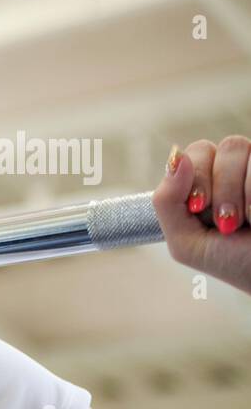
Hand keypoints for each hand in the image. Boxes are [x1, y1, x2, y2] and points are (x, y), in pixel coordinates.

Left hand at [152, 136, 250, 296]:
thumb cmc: (232, 261)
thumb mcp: (185, 241)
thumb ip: (167, 201)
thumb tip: (176, 156)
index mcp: (208, 182)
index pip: (195, 153)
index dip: (196, 177)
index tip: (198, 208)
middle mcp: (236, 169)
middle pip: (218, 147)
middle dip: (219, 187)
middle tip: (226, 220)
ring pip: (239, 147)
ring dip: (238, 193)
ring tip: (246, 221)